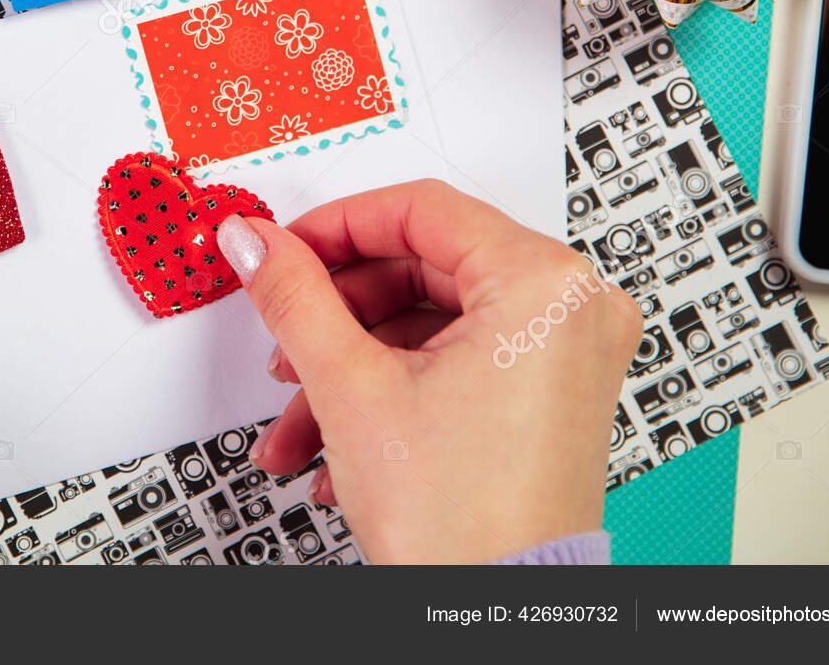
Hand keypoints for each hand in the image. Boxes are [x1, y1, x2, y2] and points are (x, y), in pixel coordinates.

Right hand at [216, 179, 640, 563]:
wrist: (496, 620)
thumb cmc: (463, 526)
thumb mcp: (350, 387)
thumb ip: (293, 296)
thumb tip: (257, 241)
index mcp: (542, 284)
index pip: (419, 209)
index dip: (334, 227)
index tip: (283, 249)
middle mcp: (571, 309)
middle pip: (422, 267)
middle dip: (335, 314)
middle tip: (283, 337)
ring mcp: (568, 355)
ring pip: (431, 323)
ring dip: (351, 365)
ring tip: (300, 416)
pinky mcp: (554, 395)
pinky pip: (459, 360)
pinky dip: (394, 388)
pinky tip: (339, 438)